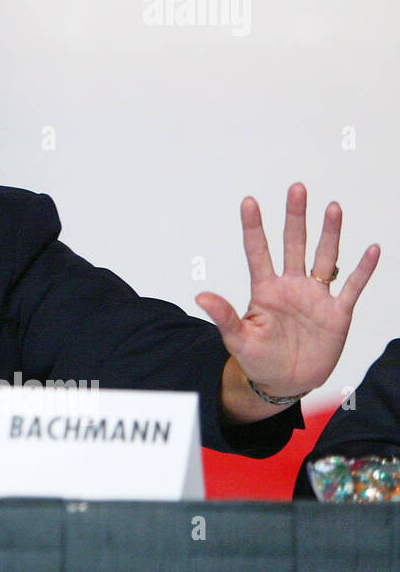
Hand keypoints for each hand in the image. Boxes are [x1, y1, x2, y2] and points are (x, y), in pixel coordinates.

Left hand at [196, 183, 380, 400]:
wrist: (284, 382)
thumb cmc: (258, 359)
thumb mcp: (237, 339)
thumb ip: (224, 316)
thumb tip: (200, 297)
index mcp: (264, 290)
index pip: (257, 252)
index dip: (254, 227)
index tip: (249, 202)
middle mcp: (291, 286)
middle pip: (293, 244)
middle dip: (295, 217)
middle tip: (296, 189)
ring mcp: (315, 297)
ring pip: (324, 258)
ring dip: (329, 234)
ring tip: (332, 207)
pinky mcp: (337, 313)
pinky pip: (352, 287)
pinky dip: (362, 269)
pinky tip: (371, 249)